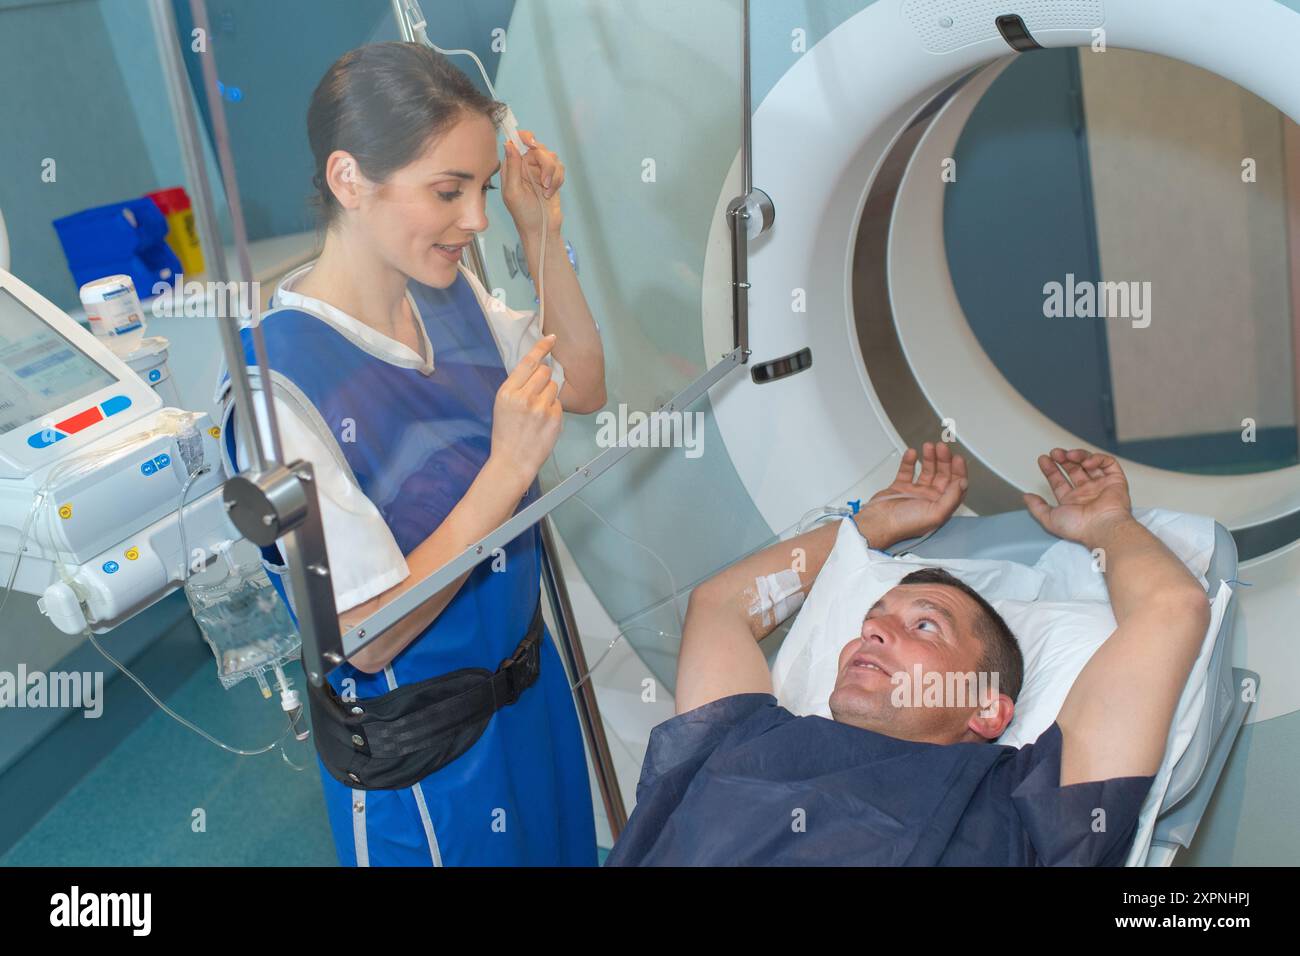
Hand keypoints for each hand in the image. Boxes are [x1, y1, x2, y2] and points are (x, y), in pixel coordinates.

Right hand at [489, 335, 563, 486]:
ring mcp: (541, 408)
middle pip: (544, 372)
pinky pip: (558, 403)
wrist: (512, 461)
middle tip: (536, 393)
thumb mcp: (502, 405)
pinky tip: (543, 421)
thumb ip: (517, 386)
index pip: (528, 363)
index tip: (551, 338)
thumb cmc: (506, 434)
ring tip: (538, 410)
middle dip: (543, 378)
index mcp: (507, 392)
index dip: (541, 348)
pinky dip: (553, 408)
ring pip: (554, 386)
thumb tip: (536, 368)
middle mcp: (524, 397)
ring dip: (549, 393)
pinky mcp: (554, 418)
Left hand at [502, 130, 564, 234]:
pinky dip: (558, 180)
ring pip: (551, 157)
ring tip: (546, 191)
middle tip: (543, 181)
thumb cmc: (523, 214)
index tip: (532, 144)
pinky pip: (560, 168)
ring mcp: (539, 171)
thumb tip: (509, 144)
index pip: (516, 142)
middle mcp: (525, 165)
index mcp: (512, 166)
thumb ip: (512, 168)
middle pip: (538, 147)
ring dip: (552, 175)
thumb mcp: (513, 192)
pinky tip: (550, 193)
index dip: (524, 137)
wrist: (542, 229)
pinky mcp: (552, 177)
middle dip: (545, 164)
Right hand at [860, 443, 967, 546]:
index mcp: (940, 505)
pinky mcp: (901, 487)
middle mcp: (929, 499)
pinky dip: (909, 461)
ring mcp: (915, 492)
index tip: (957, 458)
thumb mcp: (935, 513)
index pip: (955, 485)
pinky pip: (907, 471)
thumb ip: (952, 498)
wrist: (879, 522)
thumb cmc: (905, 525)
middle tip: (942, 447)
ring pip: (926, 470)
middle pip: (942, 474)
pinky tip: (911, 454)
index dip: (958, 470)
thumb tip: (963, 483)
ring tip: (928, 447)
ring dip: (929, 457)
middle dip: (944, 459)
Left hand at [1023, 448, 1131, 545]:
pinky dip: (1097, 458)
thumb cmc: (1079, 527)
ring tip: (1068, 455)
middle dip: (1063, 459)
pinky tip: (1086, 462)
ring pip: (1089, 464)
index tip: (1043, 459)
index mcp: (1072, 502)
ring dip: (1078, 456)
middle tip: (1055, 453)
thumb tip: (1026, 497)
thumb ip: (1036, 507)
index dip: (1051, 469)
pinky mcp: (1116, 481)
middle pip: (1074, 470)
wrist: (1102, 527)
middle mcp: (1087, 493)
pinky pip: (1108, 463)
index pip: (1059, 481)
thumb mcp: (1049, 518)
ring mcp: (1101, 486)